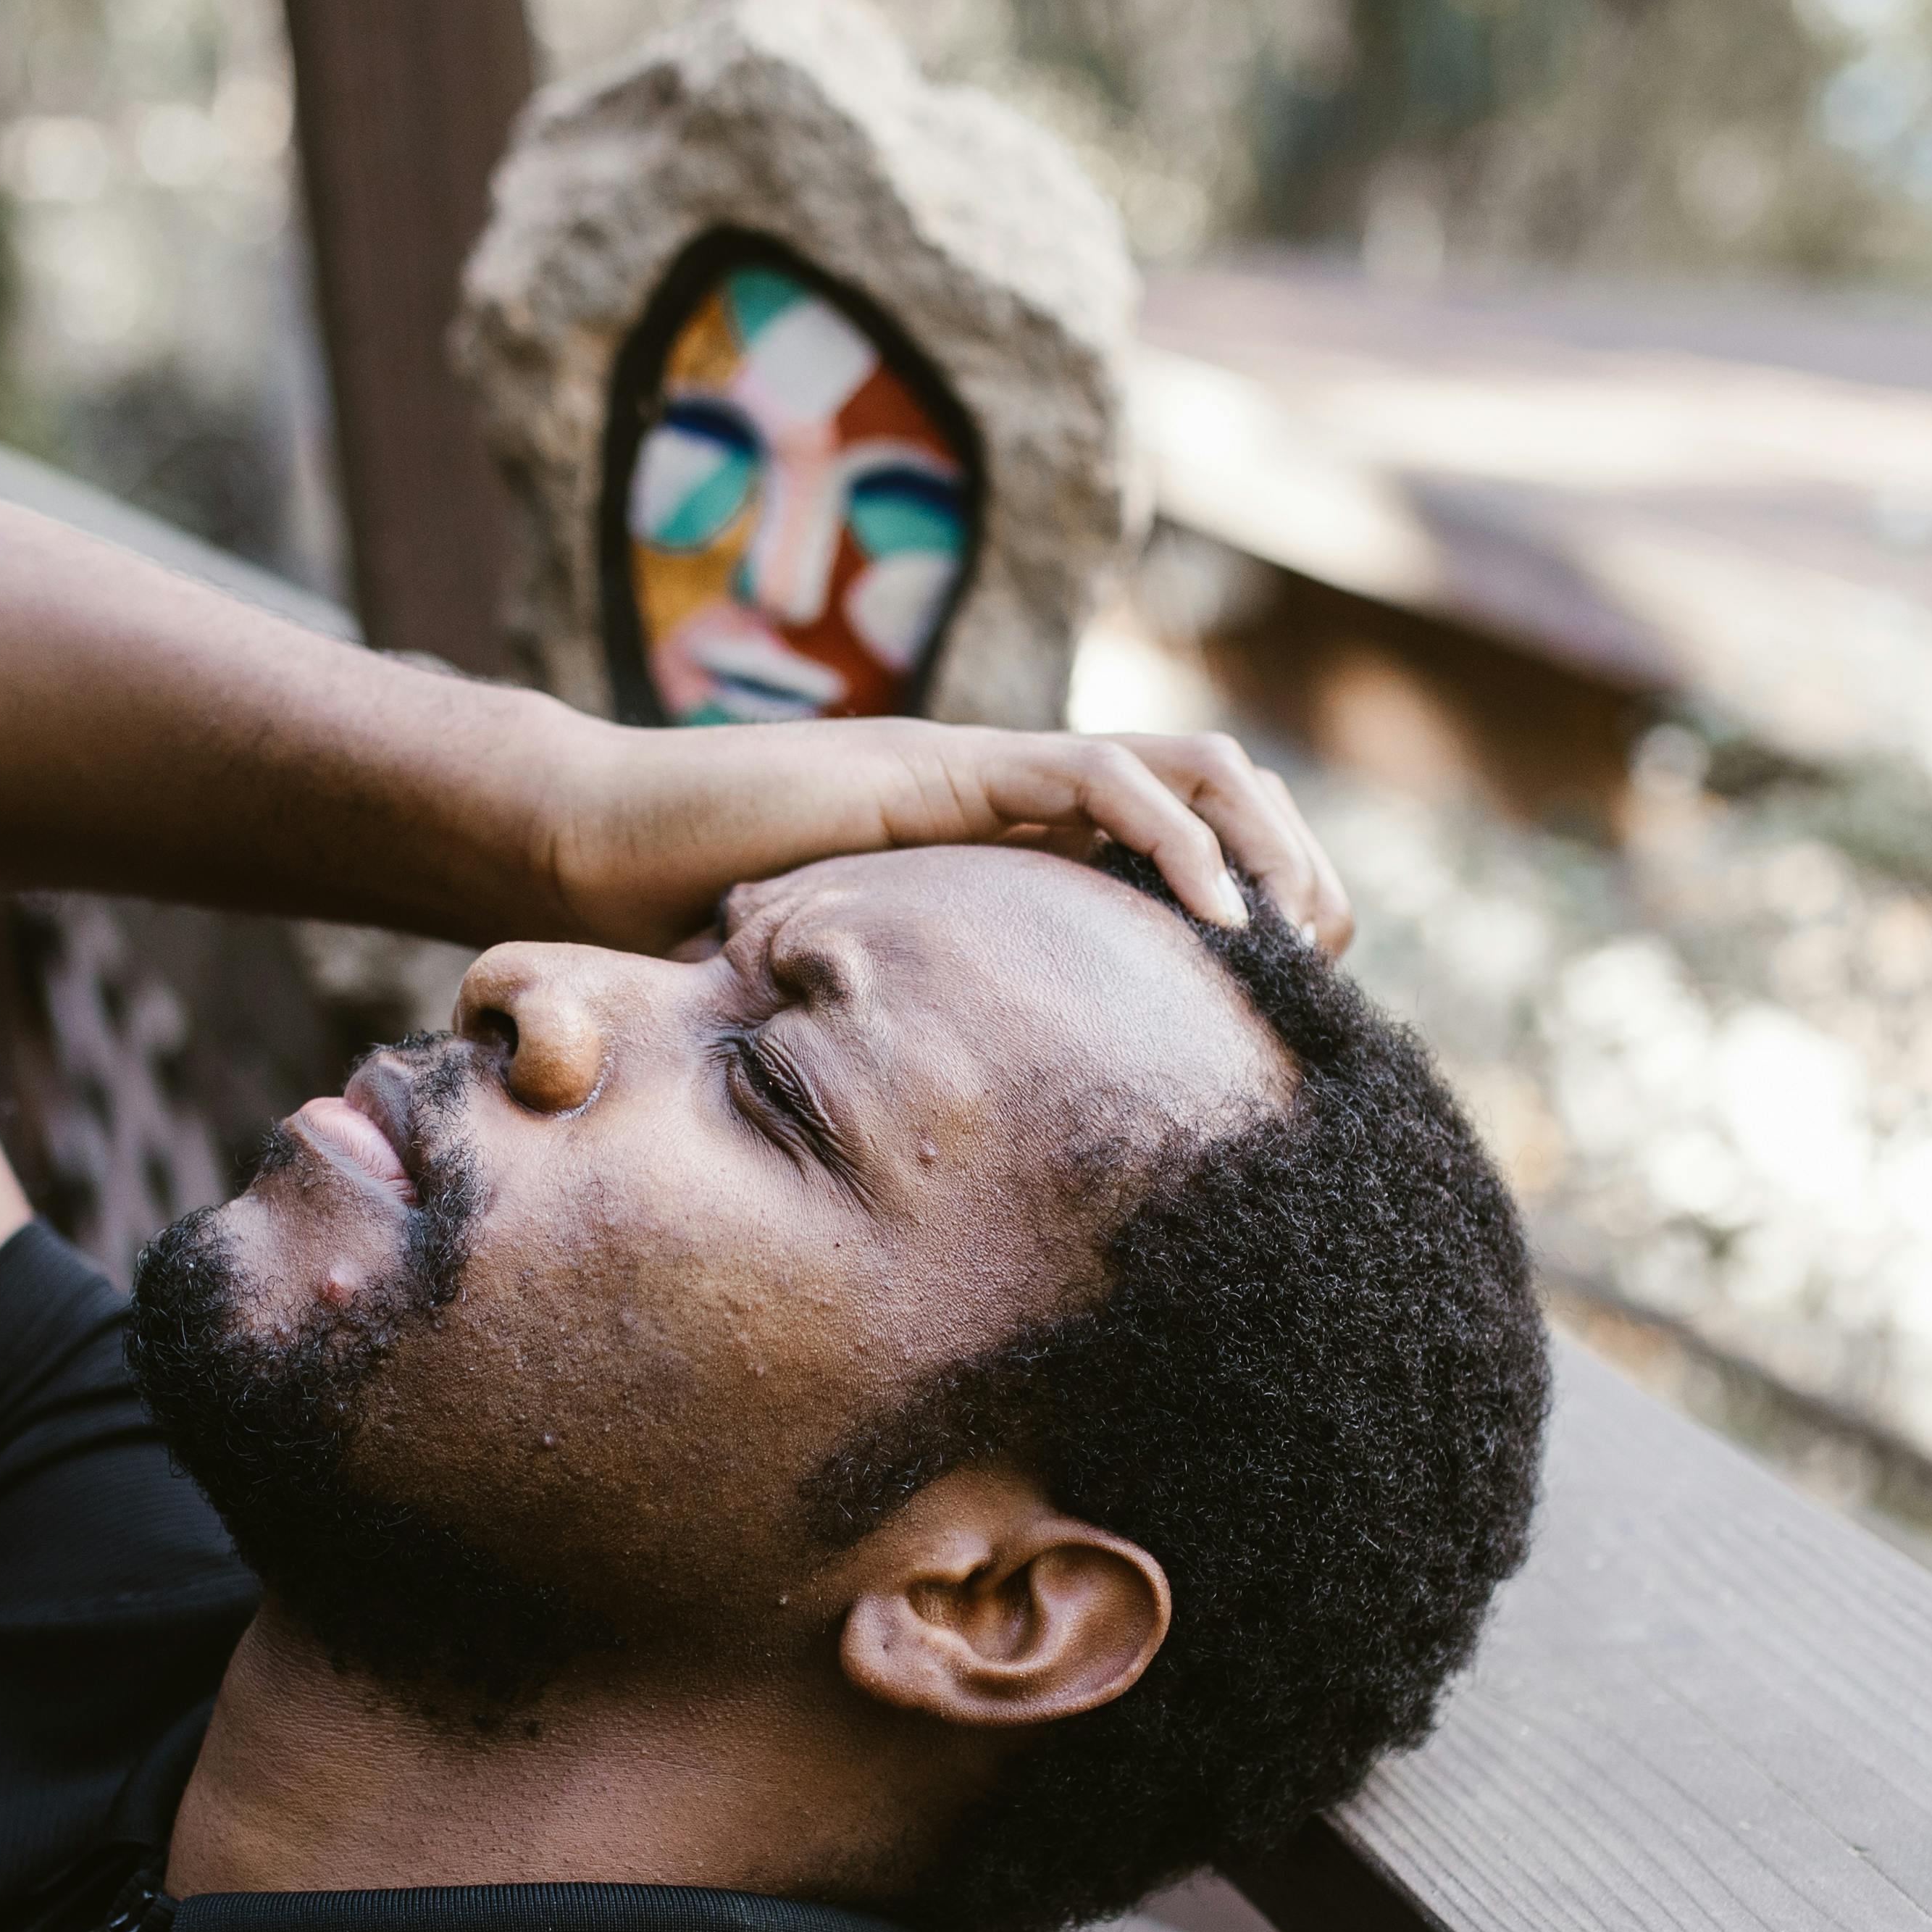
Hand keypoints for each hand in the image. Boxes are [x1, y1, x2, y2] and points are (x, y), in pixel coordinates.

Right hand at [538, 714, 1353, 960]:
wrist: (597, 858)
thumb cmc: (696, 943)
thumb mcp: (850, 1006)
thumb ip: (926, 1036)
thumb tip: (990, 1168)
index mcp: (1004, 848)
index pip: (1172, 840)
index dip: (1256, 895)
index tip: (1301, 988)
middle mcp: (1010, 797)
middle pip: (1206, 786)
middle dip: (1291, 858)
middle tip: (1334, 956)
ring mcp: (983, 771)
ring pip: (1181, 763)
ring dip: (1264, 839)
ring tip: (1305, 932)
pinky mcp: (947, 766)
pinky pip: (1096, 777)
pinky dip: (1180, 840)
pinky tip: (1224, 918)